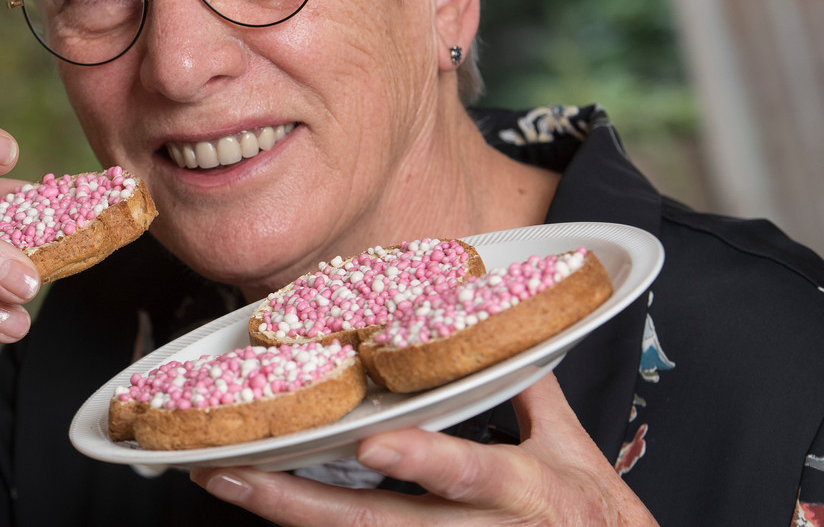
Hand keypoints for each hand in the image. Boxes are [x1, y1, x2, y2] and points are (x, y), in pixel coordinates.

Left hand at [190, 373, 656, 525]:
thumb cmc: (596, 516)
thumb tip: (490, 318)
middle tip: (232, 471)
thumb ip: (524, 383)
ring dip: (289, 516)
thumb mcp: (569, 447)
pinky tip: (265, 505)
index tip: (370, 441)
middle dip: (299, 502)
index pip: (467, 474)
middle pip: (380, 524)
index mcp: (519, 489)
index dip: (420, 459)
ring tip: (227, 481)